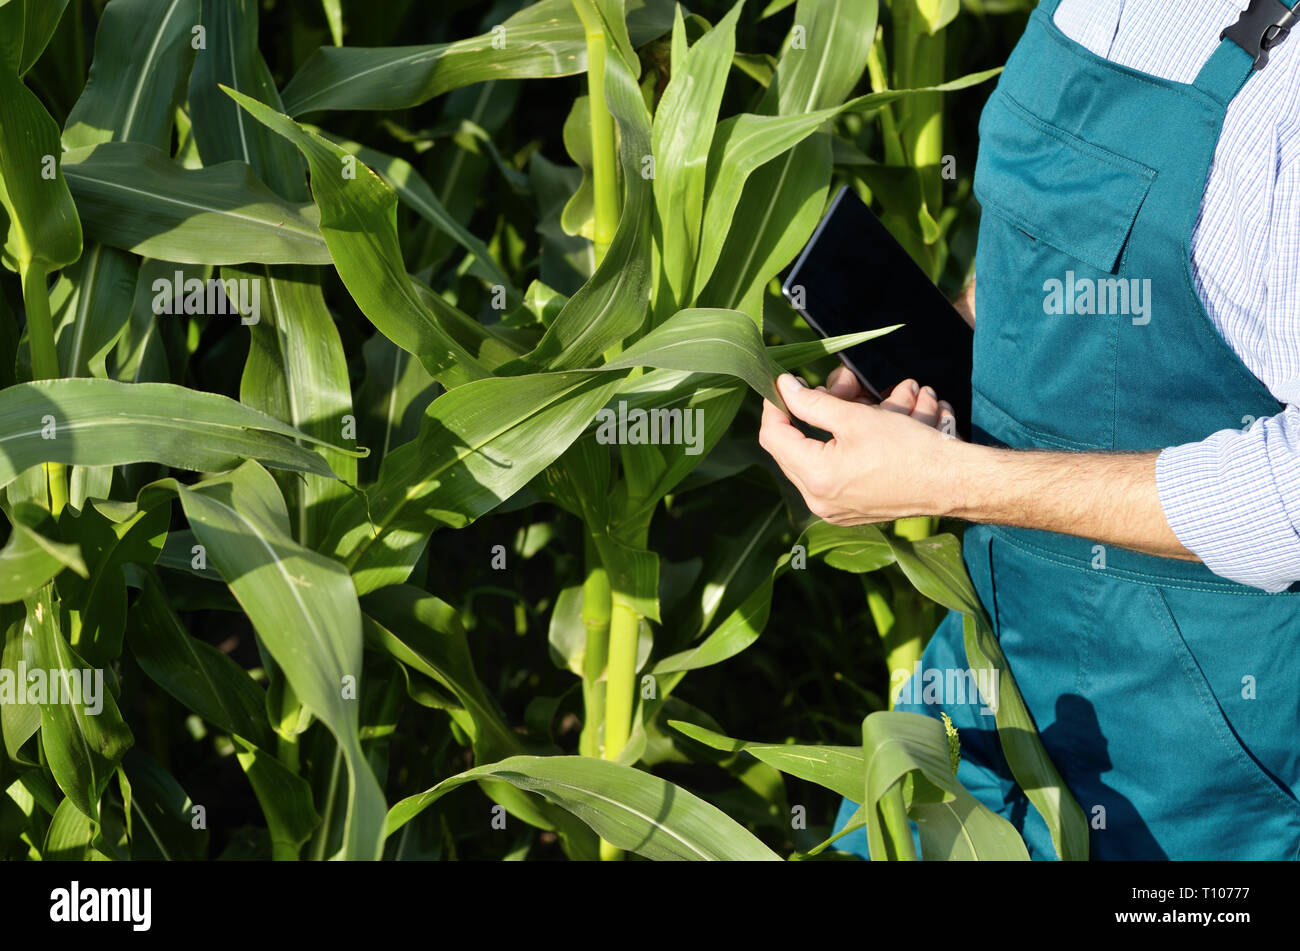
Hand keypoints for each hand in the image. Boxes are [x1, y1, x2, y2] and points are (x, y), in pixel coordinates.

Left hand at [759, 373, 960, 524]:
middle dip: (823, 407)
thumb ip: (812, 402)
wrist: (953, 484)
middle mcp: (819, 499)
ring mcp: (836, 507)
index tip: (785, 383)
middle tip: (848, 384)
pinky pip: (845, 467)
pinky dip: (862, 441)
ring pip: (828, 451)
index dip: (776, 405)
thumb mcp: (856, 418)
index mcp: (815, 477)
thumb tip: (783, 387)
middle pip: (800, 443)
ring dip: (854, 418)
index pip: (773, 436)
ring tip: (896, 396)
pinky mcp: (854, 507)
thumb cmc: (908, 450)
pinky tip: (899, 416)